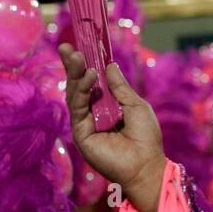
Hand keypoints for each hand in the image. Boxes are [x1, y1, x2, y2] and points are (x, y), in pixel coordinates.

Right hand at [60, 44, 166, 211]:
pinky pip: (78, 108)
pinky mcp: (80, 133)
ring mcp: (85, 123)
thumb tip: (109, 65)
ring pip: (75, 95)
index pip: (93, 83)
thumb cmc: (146, 137)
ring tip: (78, 58)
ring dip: (76, 75)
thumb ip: (120, 87)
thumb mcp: (136, 105)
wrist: (146, 164)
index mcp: (109, 106)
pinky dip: (82, 91)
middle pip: (79, 86)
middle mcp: (94, 113)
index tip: (81, 47)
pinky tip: (89, 78)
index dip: (86, 66)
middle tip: (67, 47)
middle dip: (73, 67)